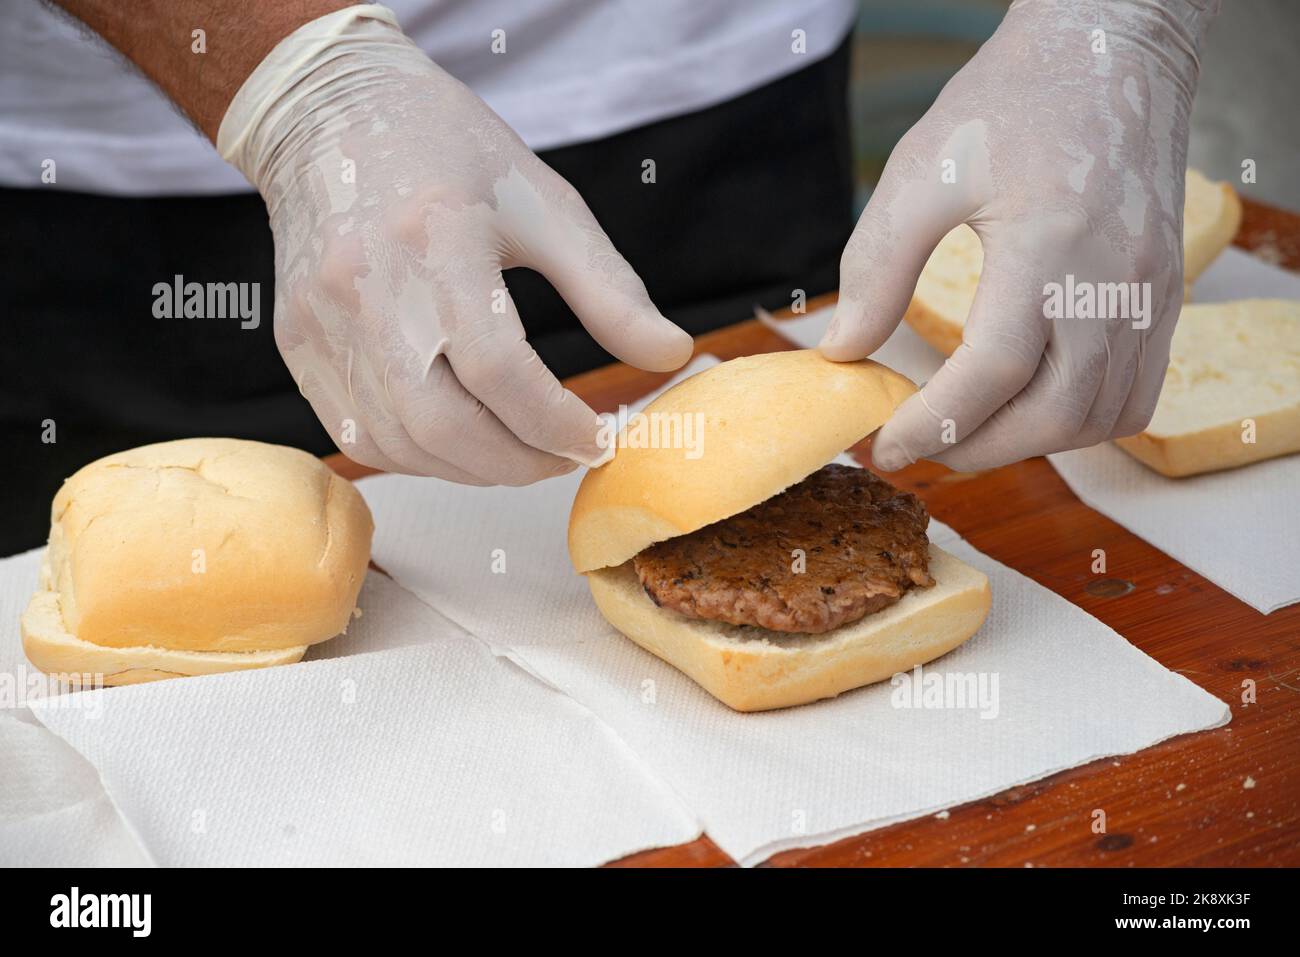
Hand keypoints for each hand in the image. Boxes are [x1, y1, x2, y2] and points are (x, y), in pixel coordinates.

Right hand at [219, 7, 691, 482]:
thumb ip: (608, 288)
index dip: (557, 424)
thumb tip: (671, 355)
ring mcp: (321, 321)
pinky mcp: (296, 343)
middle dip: (518, 463)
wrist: (327, 112)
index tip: (599, 438)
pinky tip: (461, 440)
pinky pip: (356, 433)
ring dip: (472, 469)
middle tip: (565, 458)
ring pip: (398, 443)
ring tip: (522, 452)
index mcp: (436, 240)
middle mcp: (367, 288)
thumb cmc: (448, 151)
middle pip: (442, 425)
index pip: (499, 371)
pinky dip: (419, 456)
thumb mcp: (543, 202)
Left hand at [821, 0, 1218, 471]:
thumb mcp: (923, 170)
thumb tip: (843, 349)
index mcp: (1052, 243)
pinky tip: (1028, 405)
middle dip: (978, 448)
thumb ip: (878, 265)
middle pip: (1055, 412)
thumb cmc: (1014, 100)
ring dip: (1029, 443)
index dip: (937, 423)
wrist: (1109, 50)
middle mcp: (1115, 278)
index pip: (995, 370)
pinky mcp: (1167, 295)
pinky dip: (1079, 421)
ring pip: (1101, 416)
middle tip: (921, 446)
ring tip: (968, 430)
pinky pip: (1135, 392)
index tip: (889, 447)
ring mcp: (1152, 291)